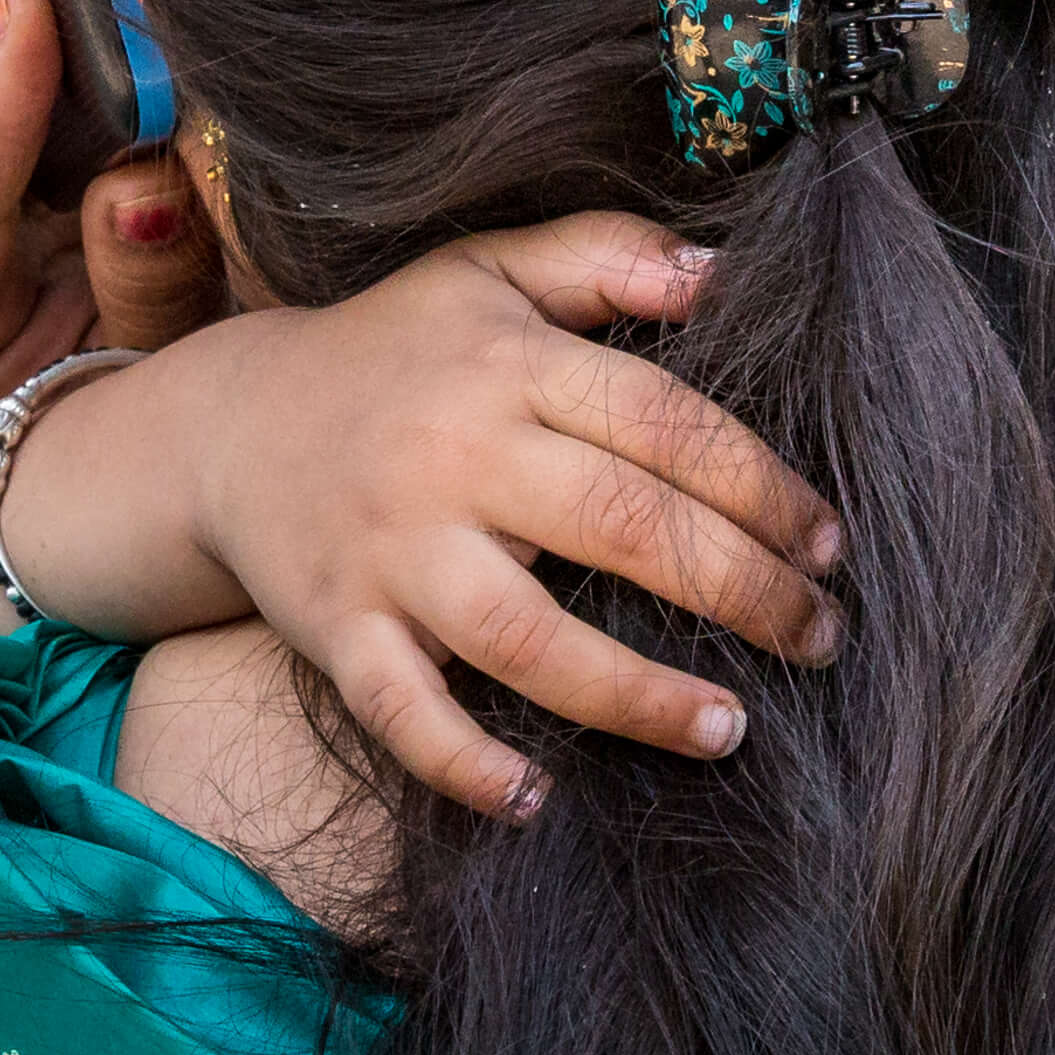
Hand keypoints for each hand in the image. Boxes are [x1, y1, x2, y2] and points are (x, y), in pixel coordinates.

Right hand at [164, 216, 847, 815]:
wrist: (224, 424)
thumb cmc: (395, 353)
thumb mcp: (488, 272)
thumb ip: (604, 256)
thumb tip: (723, 270)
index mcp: (506, 365)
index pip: (664, 422)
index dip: (761, 485)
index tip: (830, 543)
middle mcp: (453, 456)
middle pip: (621, 526)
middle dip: (741, 589)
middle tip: (820, 637)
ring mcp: (392, 551)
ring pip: (526, 638)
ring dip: (637, 695)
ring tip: (731, 729)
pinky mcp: (336, 629)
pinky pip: (403, 712)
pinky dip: (465, 764)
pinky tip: (539, 798)